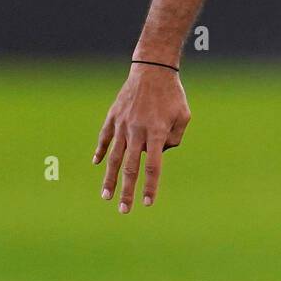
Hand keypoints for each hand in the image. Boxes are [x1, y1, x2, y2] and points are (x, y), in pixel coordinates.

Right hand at [93, 64, 190, 211]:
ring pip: (114, 157)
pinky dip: (100, 150)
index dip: (150, 187)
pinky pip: (105, 137)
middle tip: (123, 210)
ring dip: (109, 179)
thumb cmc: (172, 95)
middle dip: (127, 191)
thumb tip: (161, 152)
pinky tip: (96, 163)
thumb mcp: (184, 116)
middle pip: (131, 168)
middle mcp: (138, 132)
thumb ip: (175, 139)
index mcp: (157, 133)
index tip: (147, 203)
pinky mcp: (113, 116)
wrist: (152, 69)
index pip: (153, 167)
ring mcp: (123, 124)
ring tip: (105, 197)